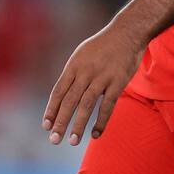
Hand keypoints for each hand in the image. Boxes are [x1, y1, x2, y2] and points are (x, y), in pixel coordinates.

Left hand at [43, 20, 145, 145]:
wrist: (127, 32)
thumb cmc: (103, 46)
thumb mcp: (82, 54)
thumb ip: (73, 74)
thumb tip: (62, 96)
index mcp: (74, 65)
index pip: (59, 91)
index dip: (51, 109)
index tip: (46, 126)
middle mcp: (86, 72)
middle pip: (70, 100)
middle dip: (61, 121)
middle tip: (54, 139)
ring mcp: (102, 77)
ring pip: (86, 104)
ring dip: (78, 124)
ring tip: (72, 141)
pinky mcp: (118, 81)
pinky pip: (108, 105)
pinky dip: (101, 121)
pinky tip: (95, 134)